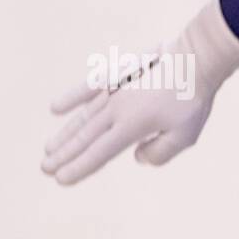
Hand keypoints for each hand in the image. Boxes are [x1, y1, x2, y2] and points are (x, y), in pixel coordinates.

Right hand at [41, 0, 238, 184]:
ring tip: (48, 148)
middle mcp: (116, 110)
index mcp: (131, 127)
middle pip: (85, 138)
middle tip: (44, 168)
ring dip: (65, 134)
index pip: (99, 154)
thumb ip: (159, 153)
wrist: (194, 60)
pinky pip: (89, 87)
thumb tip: (136, 157)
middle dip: (65, 155)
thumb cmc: (193, 100)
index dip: (79, 168)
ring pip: (84, 117)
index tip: (60, 179)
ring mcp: (114, 91)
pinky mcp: (117, 75)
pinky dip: (72, 97)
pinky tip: (55, 108)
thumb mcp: (184, 136)